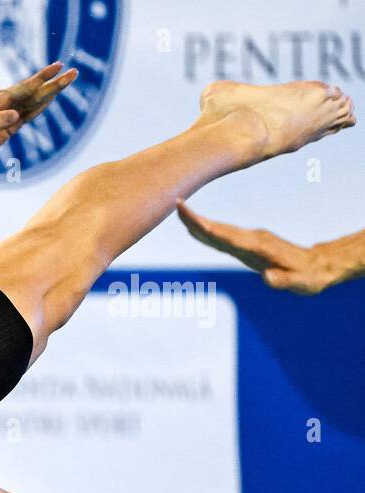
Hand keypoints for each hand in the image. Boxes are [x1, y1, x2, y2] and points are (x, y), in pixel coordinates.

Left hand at [0, 62, 78, 169]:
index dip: (44, 78)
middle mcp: (3, 104)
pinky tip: (49, 100)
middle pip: (34, 91)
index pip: (26, 87)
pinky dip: (40, 107)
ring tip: (66, 80)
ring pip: (33, 101)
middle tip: (73, 71)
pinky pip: (28, 114)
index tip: (60, 67)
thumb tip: (14, 116)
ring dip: (50, 92)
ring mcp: (6, 115)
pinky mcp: (7, 127)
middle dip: (53, 82)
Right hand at [176, 202, 335, 294]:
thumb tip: (267, 278)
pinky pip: (225, 235)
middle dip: (196, 218)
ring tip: (180, 212)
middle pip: (219, 228)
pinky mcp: (250, 243)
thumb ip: (283, 280)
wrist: (321, 265)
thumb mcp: (301, 283)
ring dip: (199, 222)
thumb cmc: (310, 277)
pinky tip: (198, 229)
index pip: (227, 236)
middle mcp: (253, 239)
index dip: (206, 227)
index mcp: (259, 247)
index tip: (190, 216)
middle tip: (175, 204)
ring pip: (220, 229)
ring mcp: (251, 239)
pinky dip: (209, 230)